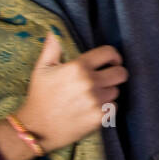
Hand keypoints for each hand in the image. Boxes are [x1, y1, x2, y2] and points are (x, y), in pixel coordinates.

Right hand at [16, 36, 127, 151]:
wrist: (37, 128)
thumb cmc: (40, 96)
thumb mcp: (42, 69)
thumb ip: (52, 48)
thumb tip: (53, 31)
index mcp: (78, 68)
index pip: (109, 53)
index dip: (113, 56)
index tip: (111, 61)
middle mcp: (90, 83)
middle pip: (121, 73)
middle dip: (115, 73)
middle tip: (106, 78)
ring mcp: (96, 101)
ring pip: (116, 91)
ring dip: (108, 92)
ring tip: (92, 95)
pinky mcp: (100, 117)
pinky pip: (114, 107)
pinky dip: (107, 107)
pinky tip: (92, 108)